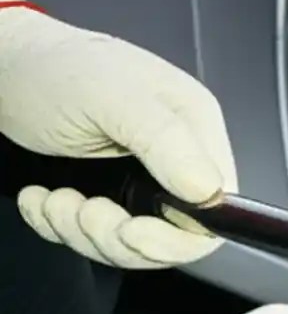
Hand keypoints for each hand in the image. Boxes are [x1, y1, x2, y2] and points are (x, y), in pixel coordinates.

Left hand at [0, 0, 236, 266]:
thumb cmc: (51, 69)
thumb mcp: (112, 97)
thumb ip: (166, 139)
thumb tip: (209, 192)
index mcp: (196, 130)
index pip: (217, 208)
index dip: (180, 236)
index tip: (132, 231)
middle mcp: (177, 160)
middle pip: (176, 236)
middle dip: (121, 237)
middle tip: (81, 210)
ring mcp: (141, 180)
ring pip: (133, 244)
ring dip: (83, 233)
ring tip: (53, 199)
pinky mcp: (108, 193)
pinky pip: (98, 237)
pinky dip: (62, 229)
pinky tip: (43, 198)